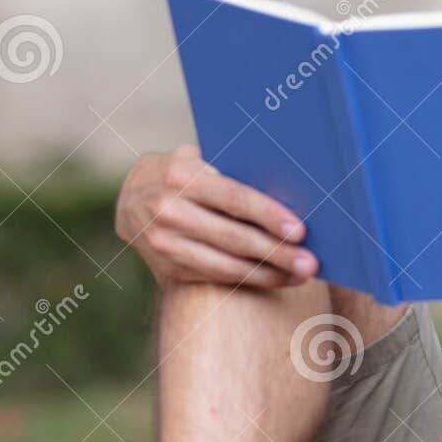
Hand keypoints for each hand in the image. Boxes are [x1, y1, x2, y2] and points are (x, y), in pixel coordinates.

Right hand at [115, 145, 316, 287]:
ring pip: (227, 265)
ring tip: (302, 274)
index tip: (300, 231)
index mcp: (182, 176)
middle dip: (277, 252)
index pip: (234, 199)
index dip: (269, 216)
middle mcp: (169, 211)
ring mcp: (165, 244)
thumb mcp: (199, 161)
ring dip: (270, 273)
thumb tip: (291, 192)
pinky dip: (252, 280)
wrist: (129, 197)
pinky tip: (278, 278)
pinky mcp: (168, 269)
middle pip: (235, 238)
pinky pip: (218, 278)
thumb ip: (233, 174)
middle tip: (311, 262)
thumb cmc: (184, 173)